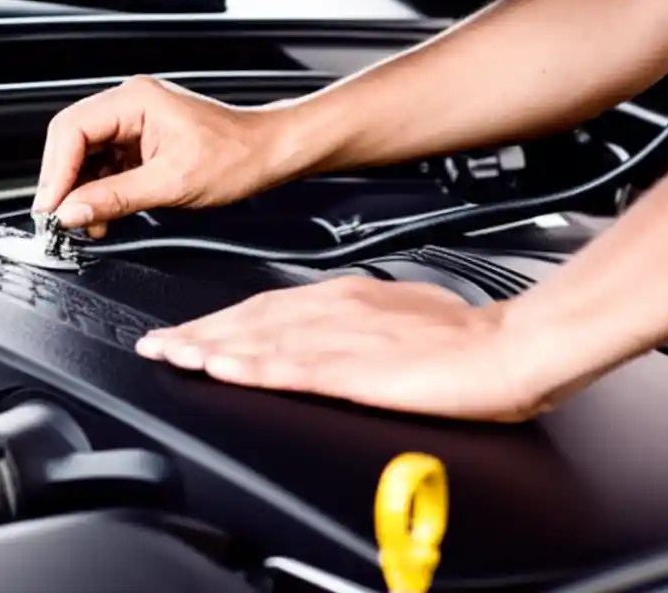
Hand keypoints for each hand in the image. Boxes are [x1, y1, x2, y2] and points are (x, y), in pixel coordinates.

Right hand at [33, 75, 295, 236]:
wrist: (270, 155)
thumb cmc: (237, 156)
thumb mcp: (172, 184)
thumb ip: (115, 198)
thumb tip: (72, 211)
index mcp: (135, 99)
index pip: (71, 130)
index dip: (55, 172)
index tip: (51, 207)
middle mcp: (130, 104)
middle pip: (71, 140)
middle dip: (63, 182)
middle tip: (59, 218)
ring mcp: (134, 123)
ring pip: (84, 155)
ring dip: (81, 191)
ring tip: (87, 223)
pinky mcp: (140, 143)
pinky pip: (104, 165)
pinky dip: (98, 192)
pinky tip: (103, 214)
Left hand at [135, 276, 553, 422]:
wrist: (512, 344)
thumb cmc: (465, 335)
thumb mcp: (395, 317)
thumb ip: (350, 325)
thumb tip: (323, 334)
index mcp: (344, 298)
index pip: (264, 309)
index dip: (218, 321)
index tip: (183, 331)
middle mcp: (335, 310)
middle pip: (250, 320)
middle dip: (197, 332)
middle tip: (154, 342)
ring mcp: (343, 339)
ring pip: (260, 340)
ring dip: (209, 347)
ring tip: (171, 353)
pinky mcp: (359, 369)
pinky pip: (294, 368)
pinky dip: (253, 367)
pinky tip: (225, 369)